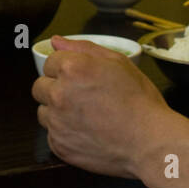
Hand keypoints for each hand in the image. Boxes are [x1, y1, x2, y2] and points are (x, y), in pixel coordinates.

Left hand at [32, 36, 173, 178]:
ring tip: (84, 116)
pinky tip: (86, 133)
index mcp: (72, 69)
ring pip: (43, 112)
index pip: (50, 62)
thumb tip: (56, 42)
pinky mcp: (59, 146)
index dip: (66, 69)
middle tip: (81, 97)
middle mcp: (58, 94)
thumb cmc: (139, 101)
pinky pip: (52, 135)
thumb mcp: (118, 62)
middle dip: (56, 88)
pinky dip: (64, 134)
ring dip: (56, 112)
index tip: (81, 78)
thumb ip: (83, 48)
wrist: (149, 141)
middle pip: (39, 87)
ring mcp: (57, 122)